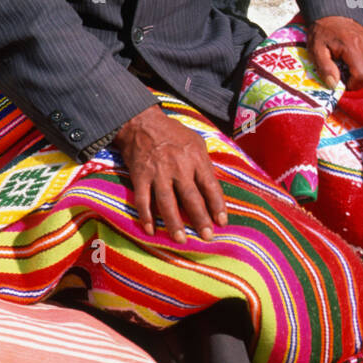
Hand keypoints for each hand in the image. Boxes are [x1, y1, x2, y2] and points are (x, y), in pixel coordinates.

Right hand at [113, 104, 227, 242]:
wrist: (142, 123)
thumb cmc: (174, 134)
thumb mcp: (196, 143)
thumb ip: (205, 165)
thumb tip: (214, 190)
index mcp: (196, 158)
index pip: (210, 186)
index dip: (217, 206)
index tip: (222, 222)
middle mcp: (178, 167)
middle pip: (191, 198)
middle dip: (200, 219)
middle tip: (207, 237)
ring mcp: (158, 172)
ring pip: (167, 203)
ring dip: (174, 223)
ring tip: (181, 240)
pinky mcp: (140, 176)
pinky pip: (143, 200)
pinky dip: (146, 216)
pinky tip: (152, 230)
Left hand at [307, 15, 362, 89]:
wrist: (331, 14)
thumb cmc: (322, 33)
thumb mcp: (316, 50)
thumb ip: (324, 68)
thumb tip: (334, 85)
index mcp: (353, 46)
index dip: (352, 85)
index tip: (341, 82)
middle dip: (358, 83)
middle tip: (344, 77)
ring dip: (362, 76)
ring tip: (347, 68)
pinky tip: (353, 61)